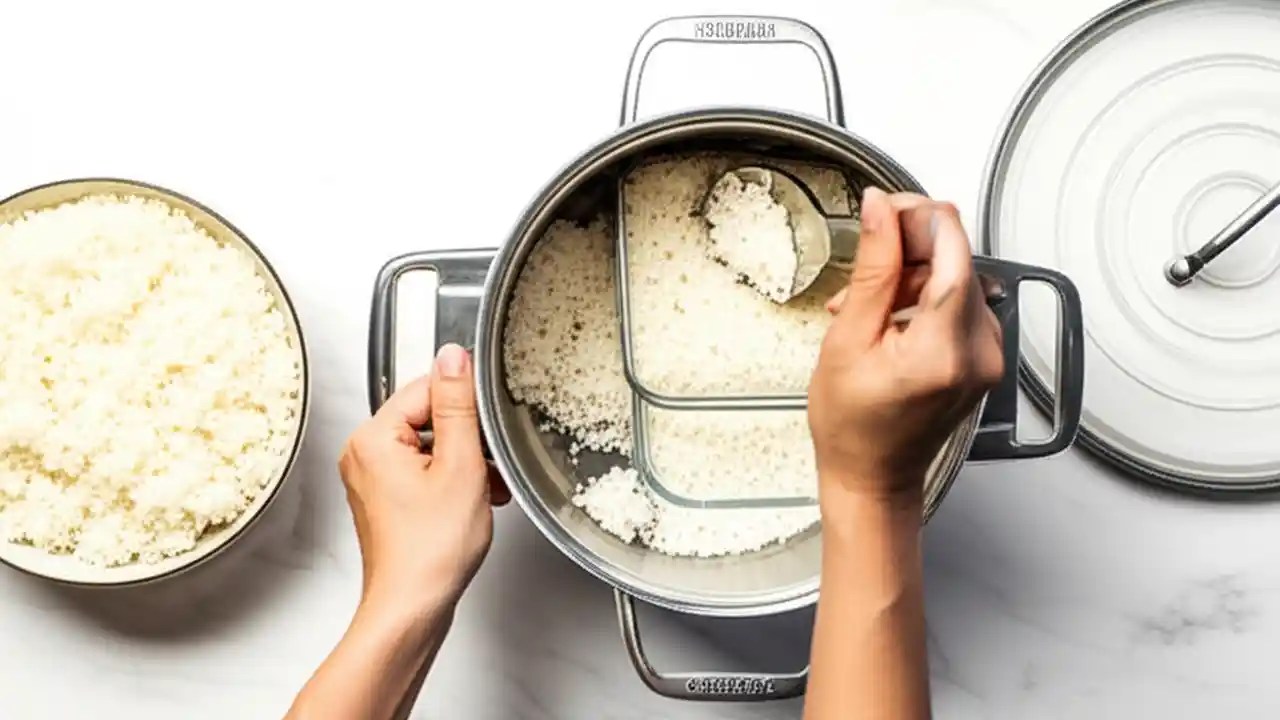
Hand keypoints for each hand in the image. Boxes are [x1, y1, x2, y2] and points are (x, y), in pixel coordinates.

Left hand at [338, 343, 509, 615]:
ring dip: (465, 463)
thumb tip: (453, 357)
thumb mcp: (460, 464)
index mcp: (373, 437)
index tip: (487, 427)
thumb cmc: (430, 550)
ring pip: (430, 447)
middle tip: (488, 468)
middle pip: (428, 418)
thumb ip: (458, 405)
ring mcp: (371, 479)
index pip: (427, 388)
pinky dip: (452, 481)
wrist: (412, 607)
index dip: (466, 407)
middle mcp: (363, 454)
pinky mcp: (385, 500)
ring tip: (483, 490)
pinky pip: (424, 472)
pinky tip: (474, 501)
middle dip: (468, 440)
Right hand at [807, 188, 1003, 507]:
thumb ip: (873, 268)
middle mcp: (980, 349)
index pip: (953, 247)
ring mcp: (989, 354)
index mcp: (944, 347)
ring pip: (956, 279)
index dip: (917, 216)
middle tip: (860, 273)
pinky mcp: (985, 357)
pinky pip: (959, 304)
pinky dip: (923, 299)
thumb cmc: (852, 425)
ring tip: (863, 307)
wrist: (872, 476)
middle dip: (906, 253)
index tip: (884, 211)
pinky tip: (888, 319)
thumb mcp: (848, 338)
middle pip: (955, 261)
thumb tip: (881, 209)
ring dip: (910, 278)